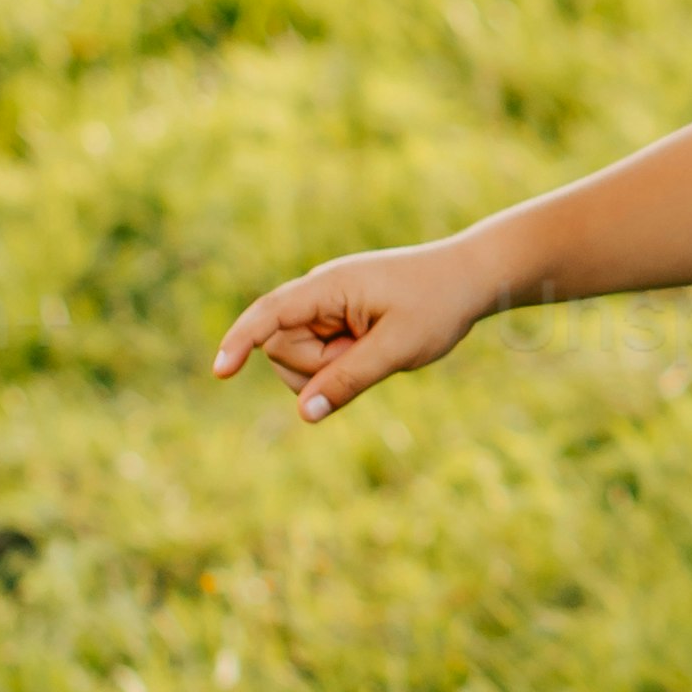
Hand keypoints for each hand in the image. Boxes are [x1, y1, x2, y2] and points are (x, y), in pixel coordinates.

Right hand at [210, 234, 497, 421]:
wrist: (469, 278)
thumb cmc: (437, 304)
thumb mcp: (398, 348)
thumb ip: (349, 379)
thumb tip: (305, 414)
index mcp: (329, 286)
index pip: (270, 314)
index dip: (241, 341)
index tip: (221, 371)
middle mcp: (318, 293)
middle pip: (281, 347)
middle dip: (315, 368)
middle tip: (368, 354)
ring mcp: (325, 307)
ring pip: (296, 358)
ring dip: (328, 368)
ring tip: (374, 349)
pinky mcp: (335, 321)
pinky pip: (317, 356)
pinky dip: (337, 365)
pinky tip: (370, 351)